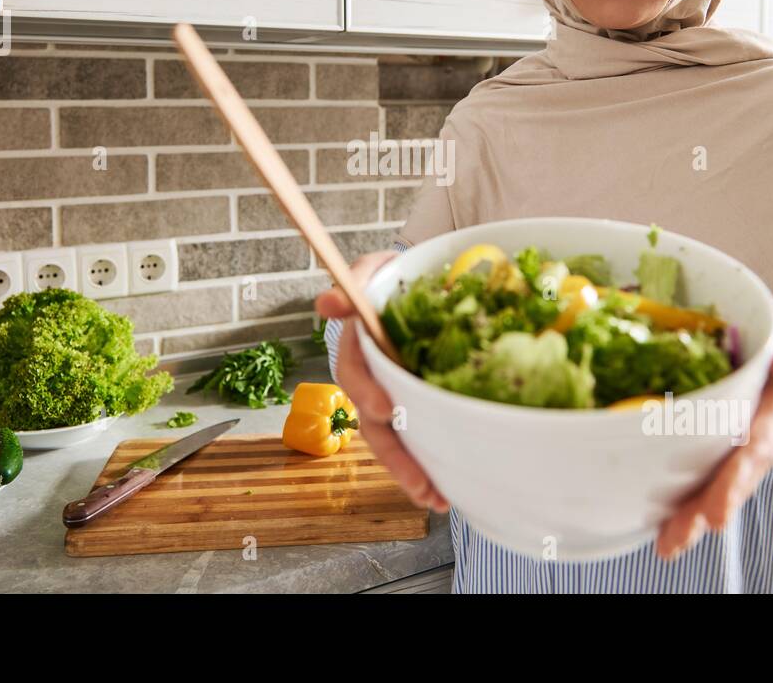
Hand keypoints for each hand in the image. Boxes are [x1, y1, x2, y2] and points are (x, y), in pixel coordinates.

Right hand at [315, 251, 449, 512]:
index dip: (367, 392)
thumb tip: (326, 303)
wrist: (413, 284)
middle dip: (396, 457)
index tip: (384, 409)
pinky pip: (416, 437)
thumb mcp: (372, 272)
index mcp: (357, 348)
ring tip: (436, 499)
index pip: (355, 372)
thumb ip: (353, 284)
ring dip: (412, 472)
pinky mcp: (412, 405)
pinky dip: (429, 464)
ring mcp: (391, 395)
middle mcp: (370, 379)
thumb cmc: (389, 280)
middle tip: (419, 483)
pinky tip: (445, 489)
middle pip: (375, 424)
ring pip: (394, 440)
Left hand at [655, 298, 772, 560]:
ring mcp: (736, 441)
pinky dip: (682, 498)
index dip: (739, 477)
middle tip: (691, 531)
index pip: (758, 446)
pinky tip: (661, 526)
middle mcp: (756, 433)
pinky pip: (698, 470)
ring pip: (717, 481)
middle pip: (735, 475)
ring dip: (694, 512)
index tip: (719, 510)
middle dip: (715, 503)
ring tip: (670, 544)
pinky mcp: (715, 441)